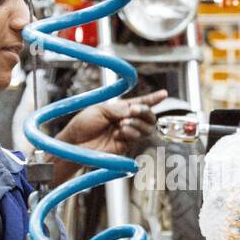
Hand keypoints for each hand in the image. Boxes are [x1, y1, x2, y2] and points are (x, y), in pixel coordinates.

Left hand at [49, 89, 167, 183]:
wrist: (75, 143)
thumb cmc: (82, 125)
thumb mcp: (99, 109)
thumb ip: (118, 108)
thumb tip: (133, 109)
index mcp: (120, 109)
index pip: (140, 103)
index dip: (153, 98)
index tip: (164, 94)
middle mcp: (126, 121)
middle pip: (148, 116)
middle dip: (145, 111)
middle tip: (134, 110)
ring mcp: (126, 134)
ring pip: (146, 128)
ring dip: (137, 123)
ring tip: (122, 124)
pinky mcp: (125, 146)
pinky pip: (137, 138)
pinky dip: (131, 133)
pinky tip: (119, 133)